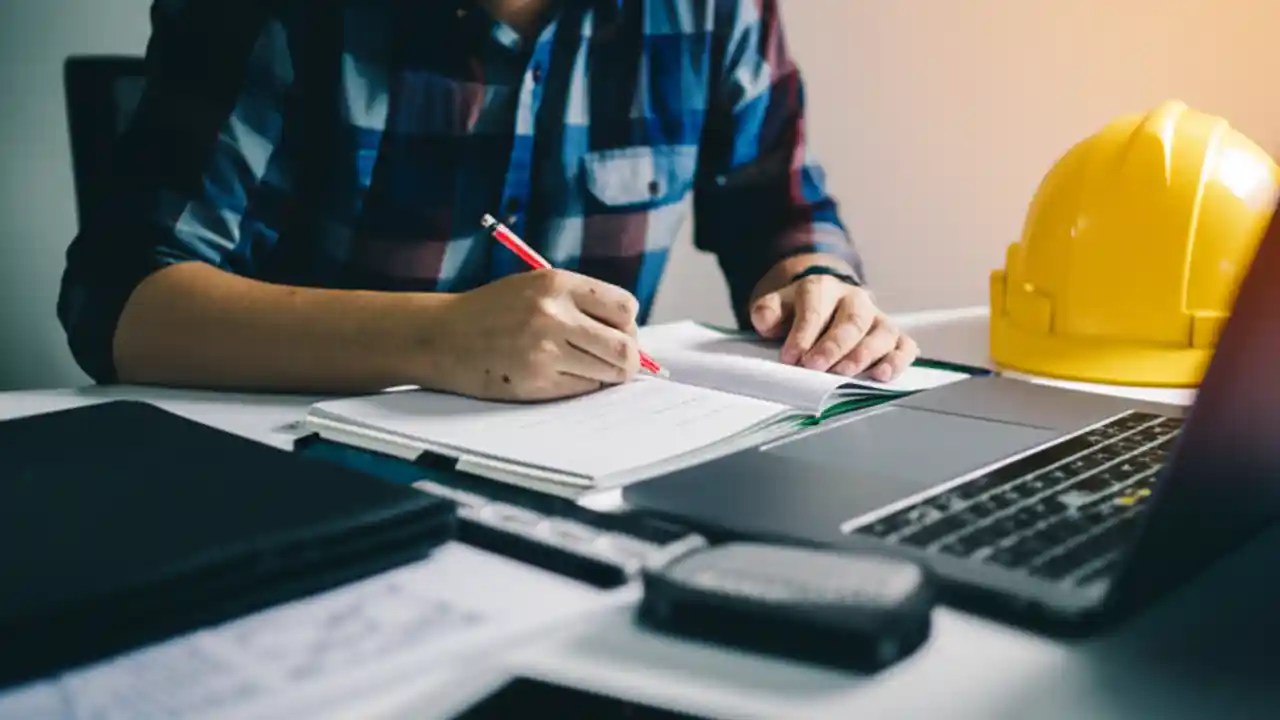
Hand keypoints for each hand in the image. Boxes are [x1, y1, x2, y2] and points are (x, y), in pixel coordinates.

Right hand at [435, 269, 641, 400]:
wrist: (442, 336)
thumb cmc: (492, 311)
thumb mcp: (534, 287)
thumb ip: (578, 302)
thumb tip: (628, 334)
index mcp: (557, 284)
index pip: (624, 308)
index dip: (627, 326)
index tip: (618, 334)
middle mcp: (554, 315)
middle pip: (625, 347)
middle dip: (628, 359)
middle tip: (618, 363)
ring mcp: (545, 351)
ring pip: (609, 373)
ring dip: (608, 376)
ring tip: (589, 370)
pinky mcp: (536, 382)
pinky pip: (583, 389)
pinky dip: (583, 386)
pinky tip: (564, 376)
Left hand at [749, 275, 918, 381]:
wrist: (823, 306)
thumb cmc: (798, 314)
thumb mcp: (777, 307)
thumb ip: (768, 311)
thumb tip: (765, 321)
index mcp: (823, 288)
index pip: (815, 308)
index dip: (803, 333)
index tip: (790, 357)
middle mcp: (855, 300)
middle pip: (851, 321)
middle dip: (833, 346)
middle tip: (815, 367)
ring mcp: (878, 318)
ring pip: (882, 332)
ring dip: (864, 355)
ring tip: (847, 375)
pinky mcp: (894, 337)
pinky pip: (905, 346)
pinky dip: (898, 360)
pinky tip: (883, 375)